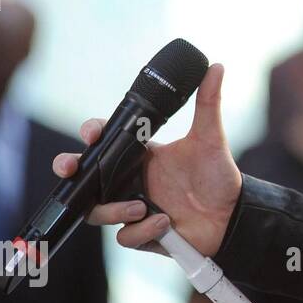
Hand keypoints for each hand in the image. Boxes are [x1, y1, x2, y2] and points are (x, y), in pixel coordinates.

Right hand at [51, 64, 241, 256]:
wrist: (233, 214)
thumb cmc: (218, 175)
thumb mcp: (210, 138)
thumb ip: (208, 103)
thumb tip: (216, 66)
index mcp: (141, 156)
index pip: (105, 142)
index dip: (91, 135)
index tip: (92, 133)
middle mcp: (131, 182)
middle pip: (84, 179)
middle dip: (69, 170)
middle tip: (70, 168)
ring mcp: (133, 208)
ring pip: (97, 211)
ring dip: (113, 209)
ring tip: (142, 205)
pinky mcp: (142, 233)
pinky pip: (125, 236)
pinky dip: (142, 230)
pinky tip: (164, 222)